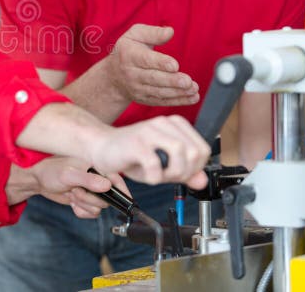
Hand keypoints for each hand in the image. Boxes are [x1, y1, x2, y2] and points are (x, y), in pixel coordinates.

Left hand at [13, 157, 128, 218]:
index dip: (123, 192)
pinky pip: (90, 214)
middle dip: (90, 199)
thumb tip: (107, 186)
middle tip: (76, 190)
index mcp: (97, 168)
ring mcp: (91, 191)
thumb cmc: (51, 170)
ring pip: (98, 208)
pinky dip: (80, 211)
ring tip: (71, 193)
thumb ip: (88, 180)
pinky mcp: (85, 201)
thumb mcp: (68, 174)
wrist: (37, 180)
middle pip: (107, 200)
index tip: (125, 202)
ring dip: (83, 204)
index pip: (117, 181)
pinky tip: (71, 201)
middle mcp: (97, 180)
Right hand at [89, 115, 210, 189]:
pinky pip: (155, 163)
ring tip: (158, 176)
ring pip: (179, 153)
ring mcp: (149, 130)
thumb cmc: (132, 155)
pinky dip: (154, 177)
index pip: (203, 149)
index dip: (195, 169)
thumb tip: (202, 181)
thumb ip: (184, 172)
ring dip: (171, 174)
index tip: (180, 174)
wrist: (102, 148)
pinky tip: (147, 177)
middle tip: (167, 177)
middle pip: (194, 152)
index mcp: (174, 124)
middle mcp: (164, 123)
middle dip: (184, 173)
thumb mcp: (163, 166)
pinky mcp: (136, 142)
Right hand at [105, 24, 198, 106]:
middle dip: (171, 81)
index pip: (145, 60)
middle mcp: (131, 74)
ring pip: (159, 92)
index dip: (160, 63)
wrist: (113, 76)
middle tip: (187, 81)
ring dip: (178, 92)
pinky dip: (178, 101)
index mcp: (129, 56)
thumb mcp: (135, 35)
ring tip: (193, 88)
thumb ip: (153, 33)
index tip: (175, 65)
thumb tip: (170, 32)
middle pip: (153, 79)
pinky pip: (162, 101)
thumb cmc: (129, 50)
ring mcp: (137, 89)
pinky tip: (193, 97)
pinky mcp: (145, 99)